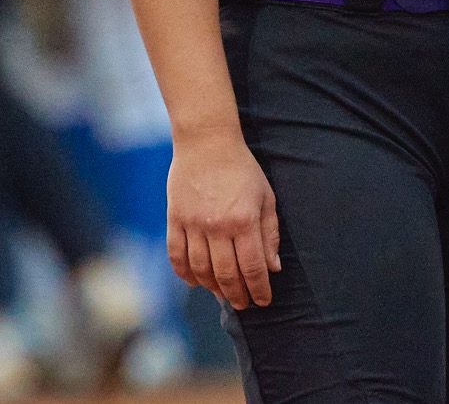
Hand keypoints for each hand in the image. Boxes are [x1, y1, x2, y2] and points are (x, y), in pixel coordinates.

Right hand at [165, 127, 281, 309]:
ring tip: (223, 294)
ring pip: (201, 270)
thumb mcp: (266, 197)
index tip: (263, 301)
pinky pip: (177, 256)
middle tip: (244, 305)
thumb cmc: (242, 169)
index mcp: (244, 221)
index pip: (252, 268)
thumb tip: (273, 267)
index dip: (258, 289)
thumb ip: (270, 233)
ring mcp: (193, 224)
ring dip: (212, 288)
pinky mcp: (175, 220)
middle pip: (226, 275)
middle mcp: (218, 227)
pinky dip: (185, 274)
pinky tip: (195, 282)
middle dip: (237, 295)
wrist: (206, 143)